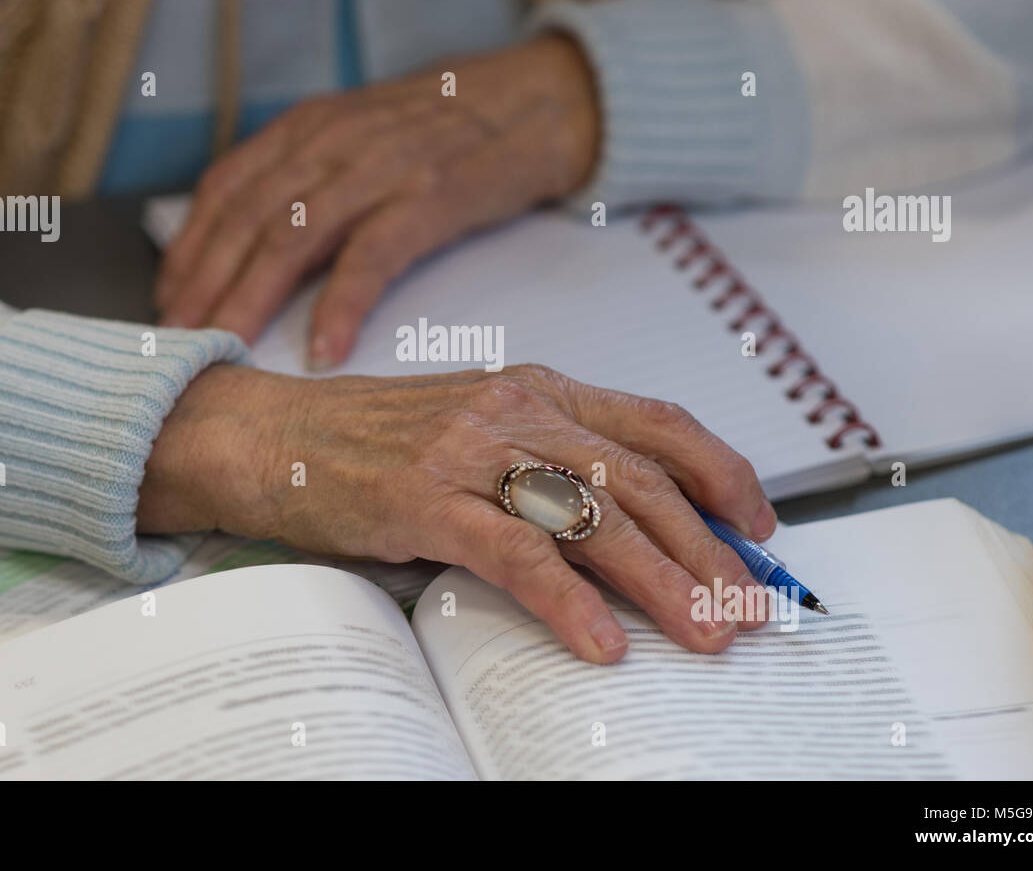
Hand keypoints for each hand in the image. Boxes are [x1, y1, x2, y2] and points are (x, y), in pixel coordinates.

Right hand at [137, 364, 777, 662]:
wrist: (270, 434)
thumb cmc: (372, 439)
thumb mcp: (475, 429)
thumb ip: (545, 458)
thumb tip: (626, 522)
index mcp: (536, 388)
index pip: (655, 421)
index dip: (721, 470)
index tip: (761, 523)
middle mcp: (516, 409)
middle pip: (639, 479)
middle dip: (707, 548)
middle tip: (747, 607)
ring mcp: (470, 451)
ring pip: (593, 518)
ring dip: (661, 582)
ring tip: (704, 633)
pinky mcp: (424, 499)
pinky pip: (516, 553)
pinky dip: (568, 601)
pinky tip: (601, 643)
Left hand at [153, 35, 599, 366]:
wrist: (533, 102)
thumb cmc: (442, 131)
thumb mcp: (360, 135)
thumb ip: (307, 176)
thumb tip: (250, 243)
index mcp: (309, 127)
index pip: (226, 187)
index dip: (190, 245)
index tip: (167, 297)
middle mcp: (332, 142)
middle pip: (248, 219)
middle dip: (205, 282)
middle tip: (178, 338)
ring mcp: (379, 168)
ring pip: (292, 238)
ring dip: (251, 298)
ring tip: (225, 346)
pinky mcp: (428, 199)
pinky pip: (371, 258)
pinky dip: (341, 306)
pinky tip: (322, 350)